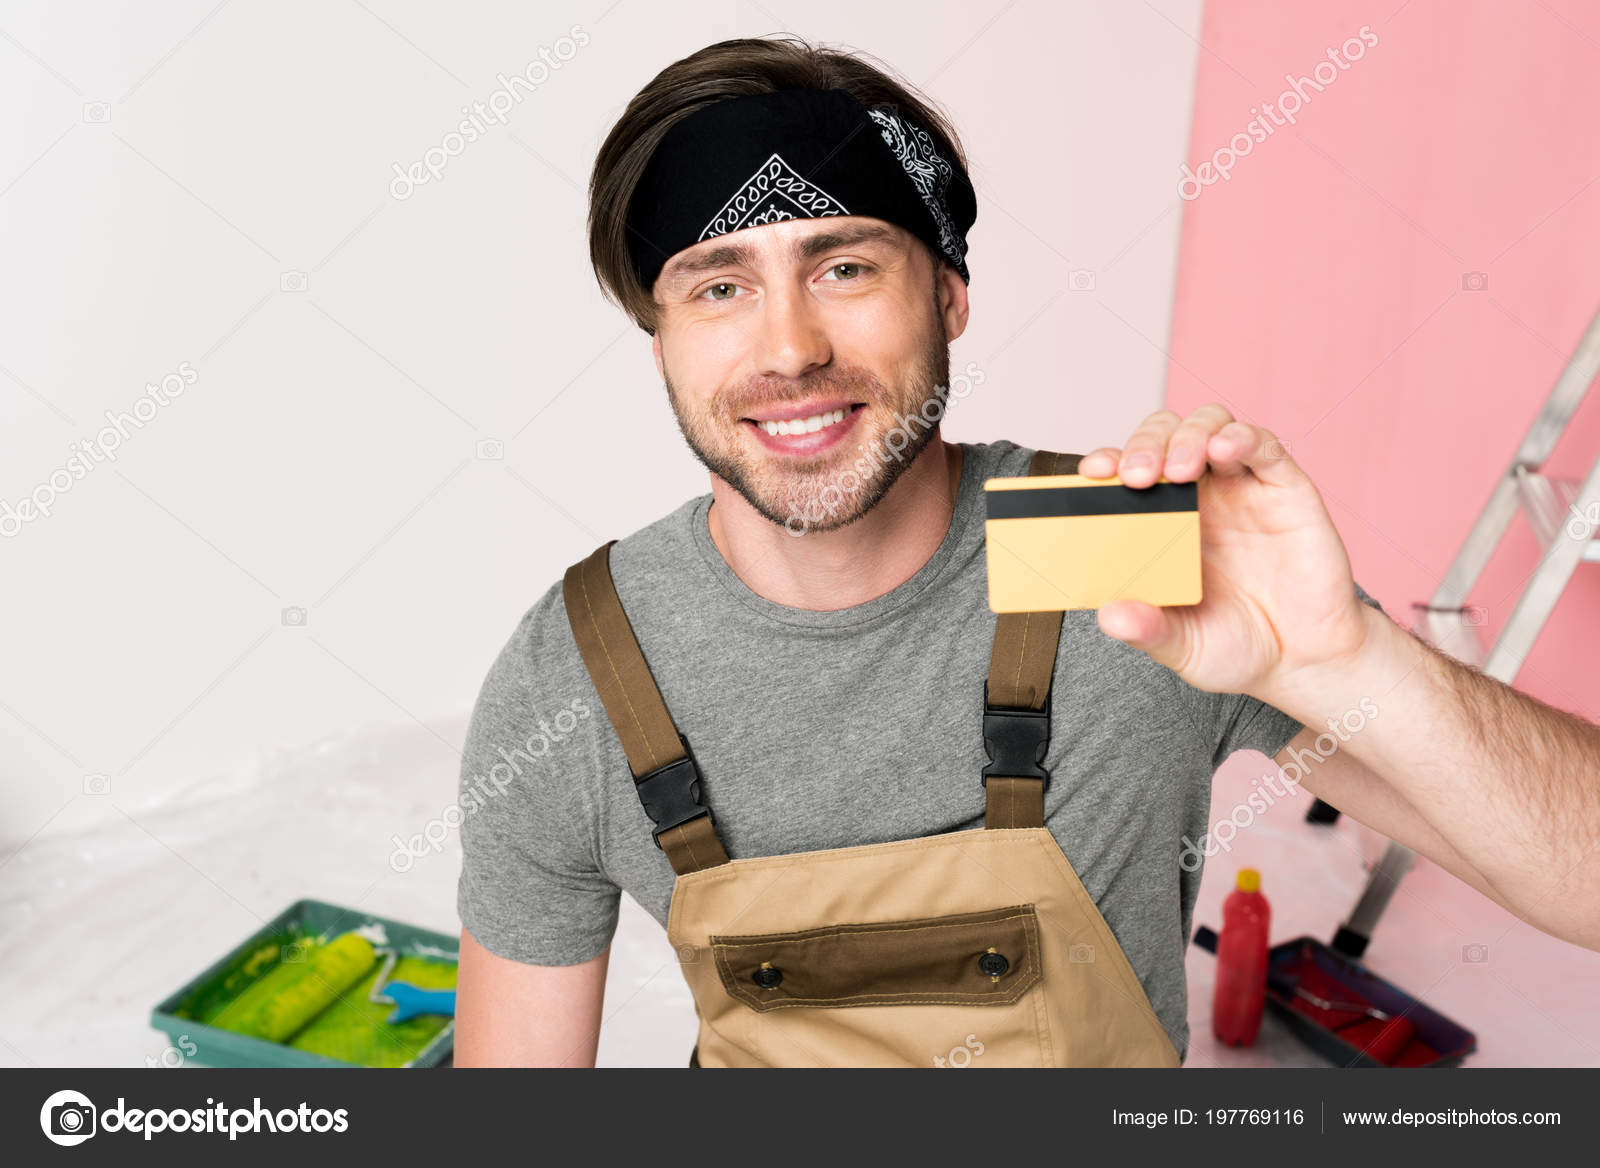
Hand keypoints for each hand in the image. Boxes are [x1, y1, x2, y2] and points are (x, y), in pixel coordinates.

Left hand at [1077, 404, 1374, 702]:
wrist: (1305, 659)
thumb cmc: (1236, 645)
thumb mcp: (1183, 647)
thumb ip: (1149, 631)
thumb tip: (1109, 616)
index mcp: (1158, 524)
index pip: (1123, 474)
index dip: (1106, 464)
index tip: (1090, 474)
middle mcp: (1196, 497)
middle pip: (1162, 437)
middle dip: (1145, 445)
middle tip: (1137, 476)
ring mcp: (1239, 487)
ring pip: (1208, 425)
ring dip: (1187, 436)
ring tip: (1180, 470)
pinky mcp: (1283, 486)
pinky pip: (1261, 444)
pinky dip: (1240, 437)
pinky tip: (1225, 450)